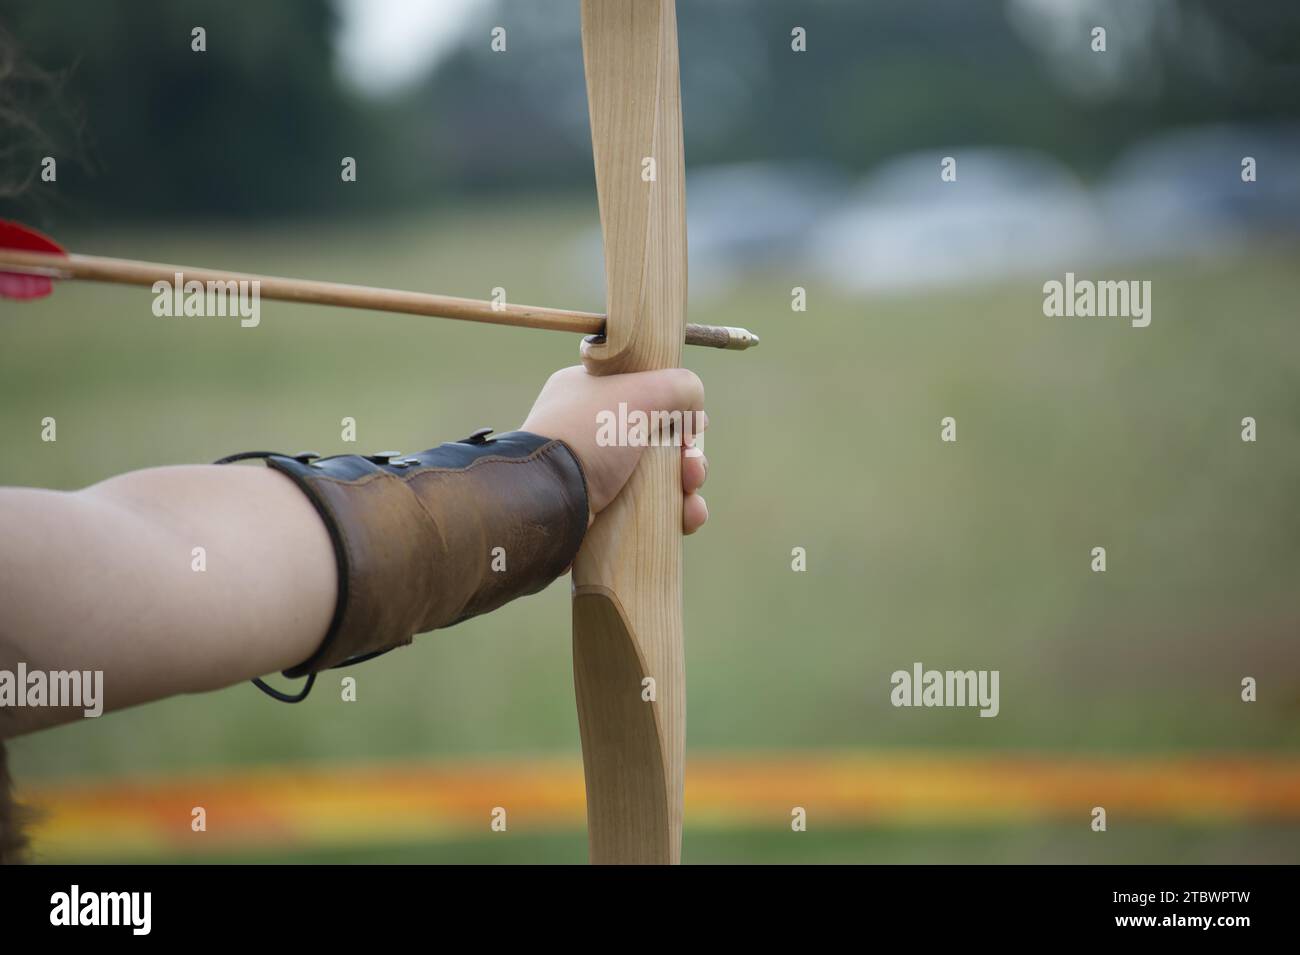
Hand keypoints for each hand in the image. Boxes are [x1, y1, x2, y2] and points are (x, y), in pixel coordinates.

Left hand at [521, 365, 708, 533]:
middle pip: (659, 437)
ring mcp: (594, 471)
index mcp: (589, 391)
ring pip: (659, 475)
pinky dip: (675, 512)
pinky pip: (648, 507)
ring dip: (687, 486)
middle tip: (693, 468)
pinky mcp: (600, 508)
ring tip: (691, 499)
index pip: (645, 391)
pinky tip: (688, 518)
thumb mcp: (640, 393)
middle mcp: (590, 428)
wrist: (546, 501)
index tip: (693, 427)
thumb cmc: (589, 438)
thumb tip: (696, 412)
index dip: (676, 409)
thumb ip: (679, 385)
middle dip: (688, 455)